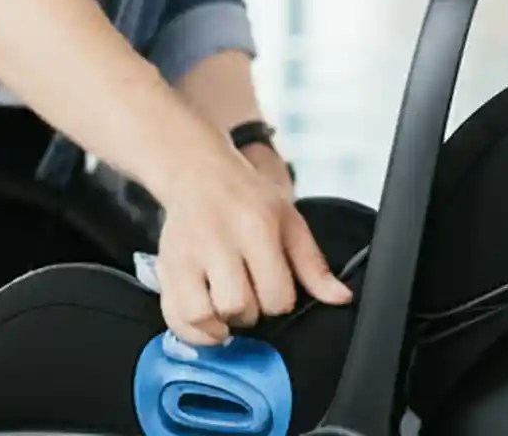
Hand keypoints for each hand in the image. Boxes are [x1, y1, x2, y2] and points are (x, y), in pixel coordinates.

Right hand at [152, 148, 350, 345]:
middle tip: (252, 294)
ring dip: (221, 323)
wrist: (200, 175)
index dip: (281, 300)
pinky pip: (174, 317)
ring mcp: (186, 256)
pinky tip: (209, 323)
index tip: (276, 288)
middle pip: (240, 307)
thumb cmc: (250, 200)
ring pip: (203, 316)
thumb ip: (314, 266)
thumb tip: (341, 298)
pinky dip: (193, 332)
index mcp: (257, 228)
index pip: (277, 294)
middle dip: (252, 312)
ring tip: (230, 309)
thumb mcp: (290, 223)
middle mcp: (218, 241)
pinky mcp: (166, 267)